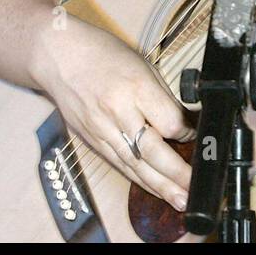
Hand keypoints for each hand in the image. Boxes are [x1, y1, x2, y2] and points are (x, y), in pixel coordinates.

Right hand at [31, 13, 196, 213]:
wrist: (60, 56)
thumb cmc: (104, 55)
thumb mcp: (142, 65)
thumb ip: (162, 96)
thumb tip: (184, 122)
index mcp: (136, 86)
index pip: (168, 120)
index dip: (186, 132)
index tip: (195, 134)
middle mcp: (118, 110)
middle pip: (151, 149)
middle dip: (176, 172)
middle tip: (194, 186)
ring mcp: (102, 128)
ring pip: (135, 164)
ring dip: (159, 185)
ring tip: (180, 199)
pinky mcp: (92, 140)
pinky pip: (119, 163)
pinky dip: (139, 179)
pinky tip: (155, 189)